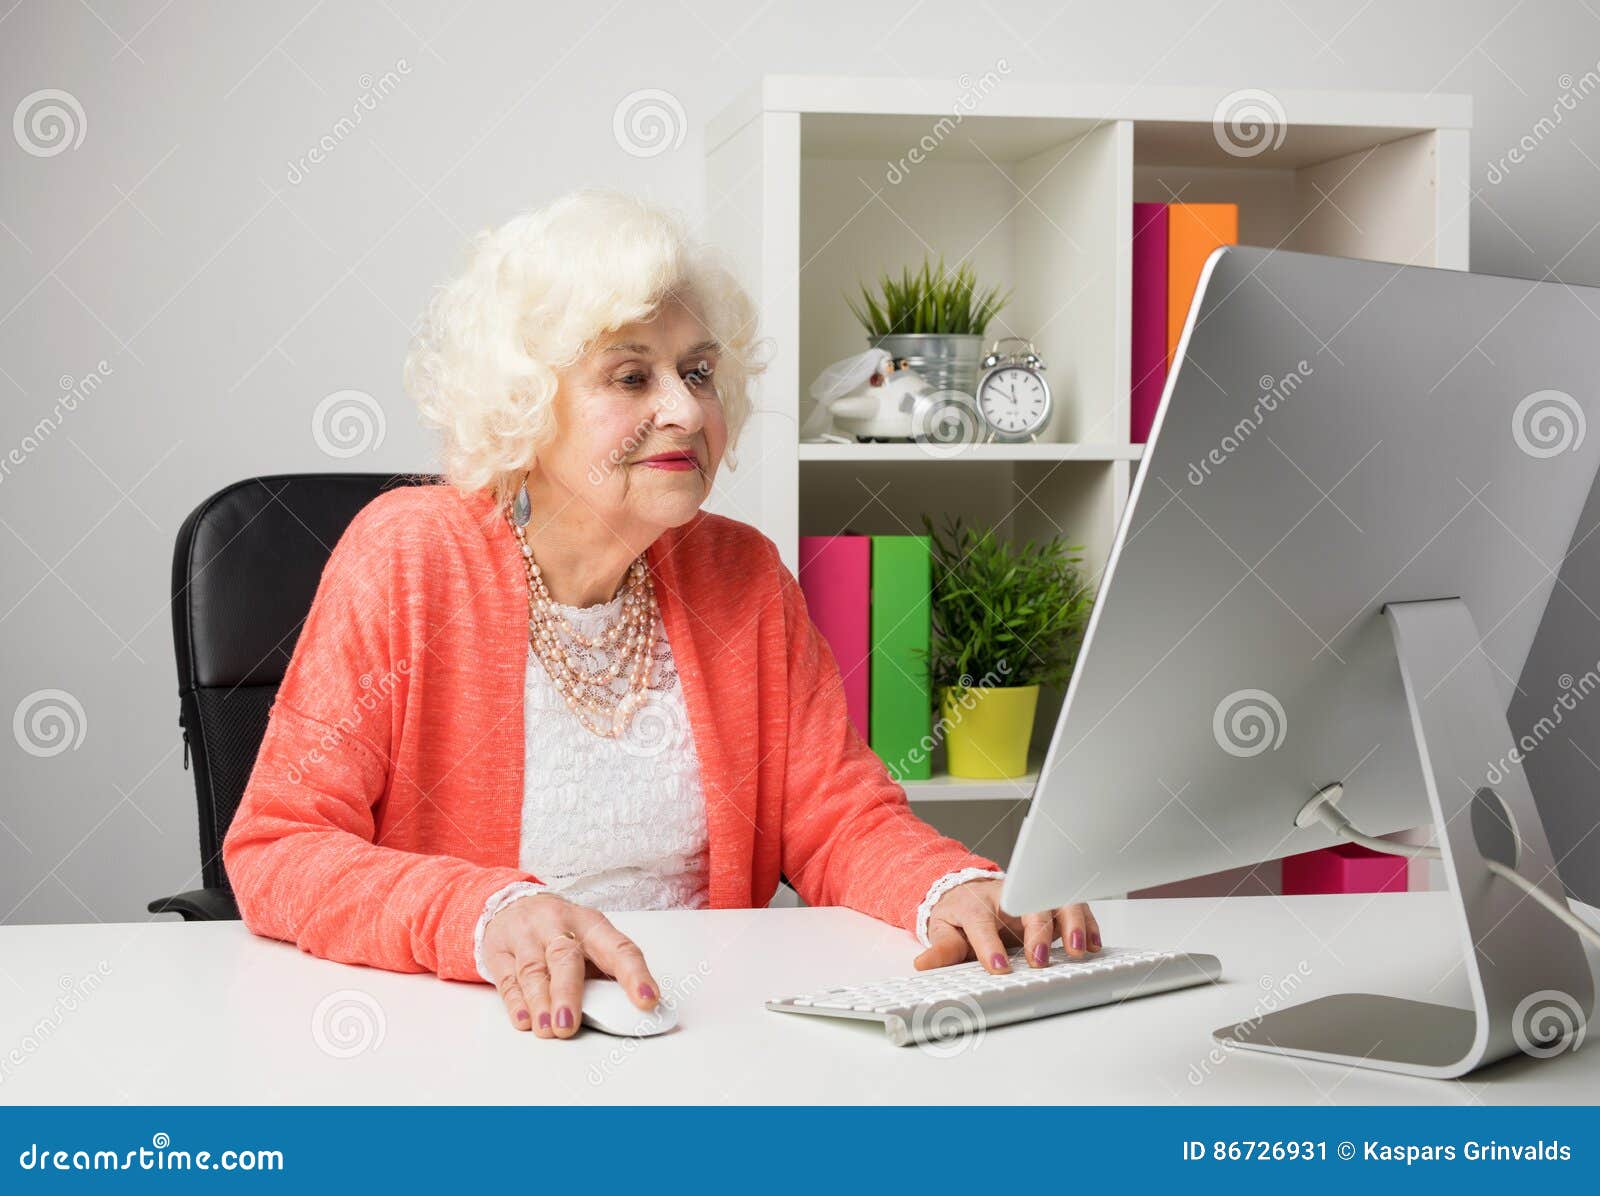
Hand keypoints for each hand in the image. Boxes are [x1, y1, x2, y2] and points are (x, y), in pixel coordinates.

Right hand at [480, 891, 660, 1036]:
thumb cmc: (561, 931)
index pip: (619, 948)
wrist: (513, 904)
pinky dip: (516, 1001)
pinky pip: (508, 978)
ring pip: (533, 969)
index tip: (647, 1000)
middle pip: (565, 957)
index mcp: (592, 925)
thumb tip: (624, 1013)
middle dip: (568, 993)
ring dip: (540, 1001)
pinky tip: (525, 1019)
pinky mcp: (500, 951)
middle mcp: (558, 926)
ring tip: (548, 1028)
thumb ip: (603, 973)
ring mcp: (527, 936)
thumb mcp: (588, 941)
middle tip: (569, 1024)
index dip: (634, 975)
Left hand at [912, 877, 1100, 972]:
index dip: (990, 945)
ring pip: (1059, 900)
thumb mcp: (942, 929)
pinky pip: (1075, 906)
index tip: (998, 967)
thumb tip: (924, 965)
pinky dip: (1088, 924)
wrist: (967, 888)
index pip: (982, 922)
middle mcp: (1009, 897)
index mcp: (976, 904)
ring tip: (1079, 949)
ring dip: (1072, 924)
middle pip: (1029, 905)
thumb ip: (940, 949)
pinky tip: (1093, 944)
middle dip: (1038, 933)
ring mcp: (1033, 898)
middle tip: (1041, 961)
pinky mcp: (1052, 904)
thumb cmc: (959, 912)